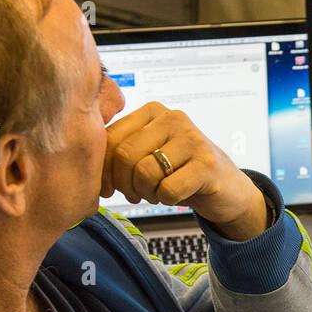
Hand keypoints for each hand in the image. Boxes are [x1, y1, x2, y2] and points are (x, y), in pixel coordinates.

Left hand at [104, 103, 267, 239]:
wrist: (226, 187)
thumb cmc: (180, 171)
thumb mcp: (149, 152)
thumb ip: (121, 149)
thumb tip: (86, 164)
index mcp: (153, 111)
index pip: (111, 138)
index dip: (103, 169)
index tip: (108, 188)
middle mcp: (173, 118)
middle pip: (125, 155)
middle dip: (124, 184)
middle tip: (135, 194)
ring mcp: (192, 139)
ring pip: (144, 173)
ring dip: (147, 193)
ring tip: (157, 192)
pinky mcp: (207, 164)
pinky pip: (167, 189)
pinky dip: (166, 200)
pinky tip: (175, 195)